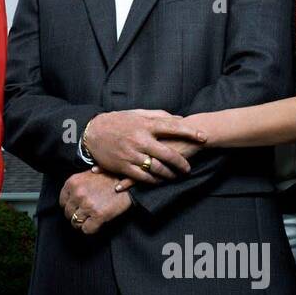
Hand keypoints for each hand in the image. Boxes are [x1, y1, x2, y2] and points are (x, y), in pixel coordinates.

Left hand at [59, 169, 134, 234]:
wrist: (128, 182)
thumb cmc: (110, 177)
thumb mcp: (89, 174)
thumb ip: (77, 185)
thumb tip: (69, 198)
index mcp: (72, 182)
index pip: (62, 202)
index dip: (69, 207)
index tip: (76, 208)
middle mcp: (77, 193)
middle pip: (67, 213)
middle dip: (75, 216)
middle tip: (84, 215)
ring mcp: (87, 205)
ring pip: (75, 222)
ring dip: (82, 224)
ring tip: (89, 220)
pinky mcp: (98, 215)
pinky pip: (86, 229)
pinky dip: (90, 229)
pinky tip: (96, 224)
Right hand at [83, 108, 204, 182]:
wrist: (92, 133)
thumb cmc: (117, 121)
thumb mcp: (137, 114)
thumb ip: (158, 115)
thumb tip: (178, 118)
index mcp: (145, 125)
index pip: (173, 127)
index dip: (190, 132)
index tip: (203, 137)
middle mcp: (140, 140)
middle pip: (168, 154)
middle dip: (181, 163)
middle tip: (188, 168)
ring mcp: (132, 154)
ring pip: (157, 168)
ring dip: (169, 174)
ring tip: (175, 176)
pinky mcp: (124, 166)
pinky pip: (143, 177)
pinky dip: (154, 181)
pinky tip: (159, 181)